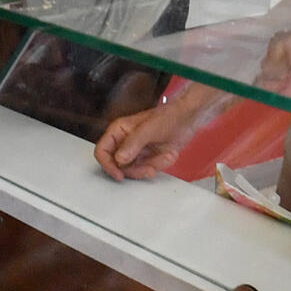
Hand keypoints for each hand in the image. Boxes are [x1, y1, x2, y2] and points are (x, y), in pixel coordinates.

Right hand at [94, 81, 219, 180]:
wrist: (188, 119)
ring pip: (135, 170)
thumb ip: (132, 144)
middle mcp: (125, 142)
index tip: (118, 174)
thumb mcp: (149, 129)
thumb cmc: (168, 116)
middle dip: (136, 169)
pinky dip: (160, 164)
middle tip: (149, 169)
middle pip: (119, 166)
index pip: (102, 151)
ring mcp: (136, 151)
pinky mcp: (148, 158)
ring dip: (153, 165)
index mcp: (118, 131)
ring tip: (166, 156)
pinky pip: (148, 169)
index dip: (108, 165)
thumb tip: (119, 159)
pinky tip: (169, 154)